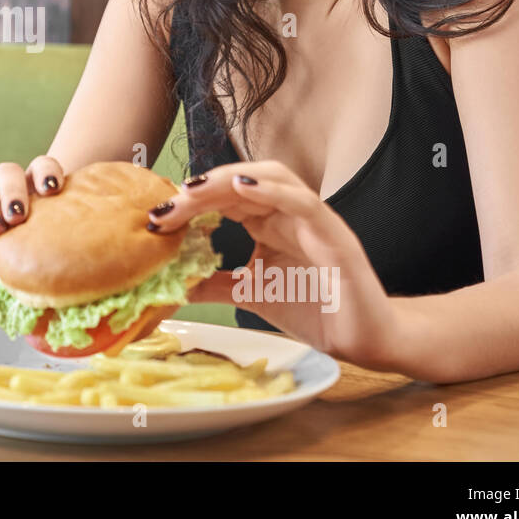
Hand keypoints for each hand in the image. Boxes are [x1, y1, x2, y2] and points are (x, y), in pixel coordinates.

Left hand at [147, 161, 399, 369]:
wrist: (361, 340)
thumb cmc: (313, 309)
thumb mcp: (249, 294)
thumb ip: (213, 284)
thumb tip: (171, 283)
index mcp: (267, 222)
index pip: (224, 196)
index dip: (190, 200)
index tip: (157, 217)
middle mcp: (288, 212)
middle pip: (242, 180)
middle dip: (201, 188)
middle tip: (166, 205)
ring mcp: (312, 219)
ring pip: (273, 178)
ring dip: (230, 179)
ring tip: (194, 189)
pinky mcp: (334, 235)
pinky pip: (304, 202)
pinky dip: (273, 191)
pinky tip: (243, 186)